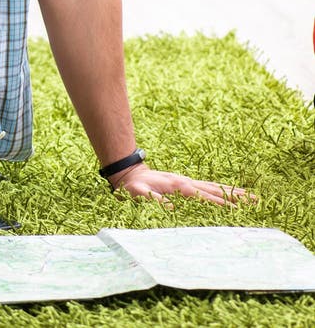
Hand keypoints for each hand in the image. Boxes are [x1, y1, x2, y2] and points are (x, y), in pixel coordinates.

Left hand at [110, 164, 256, 206]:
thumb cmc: (133, 187)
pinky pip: (207, 187)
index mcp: (179, 187)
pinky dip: (221, 190)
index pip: (204, 197)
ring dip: (232, 191)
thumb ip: (153, 200)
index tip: (238, 210)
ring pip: (214, 187)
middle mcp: (186, 182)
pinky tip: (229, 193)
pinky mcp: (185, 184)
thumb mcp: (138, 194)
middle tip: (255, 201)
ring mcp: (187, 182)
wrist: (129, 174)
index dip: (220, 204)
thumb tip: (172, 209)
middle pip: (215, 190)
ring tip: (251, 196)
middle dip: (235, 196)